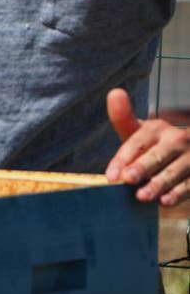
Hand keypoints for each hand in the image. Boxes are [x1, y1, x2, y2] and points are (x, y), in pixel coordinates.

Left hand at [105, 88, 189, 205]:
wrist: (183, 156)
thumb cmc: (153, 146)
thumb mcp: (138, 133)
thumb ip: (123, 119)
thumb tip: (114, 93)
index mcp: (157, 129)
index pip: (138, 142)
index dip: (123, 158)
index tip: (111, 175)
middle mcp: (176, 140)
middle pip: (158, 155)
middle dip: (143, 167)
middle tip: (128, 179)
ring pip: (175, 171)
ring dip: (159, 183)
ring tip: (143, 196)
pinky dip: (178, 193)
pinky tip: (165, 201)